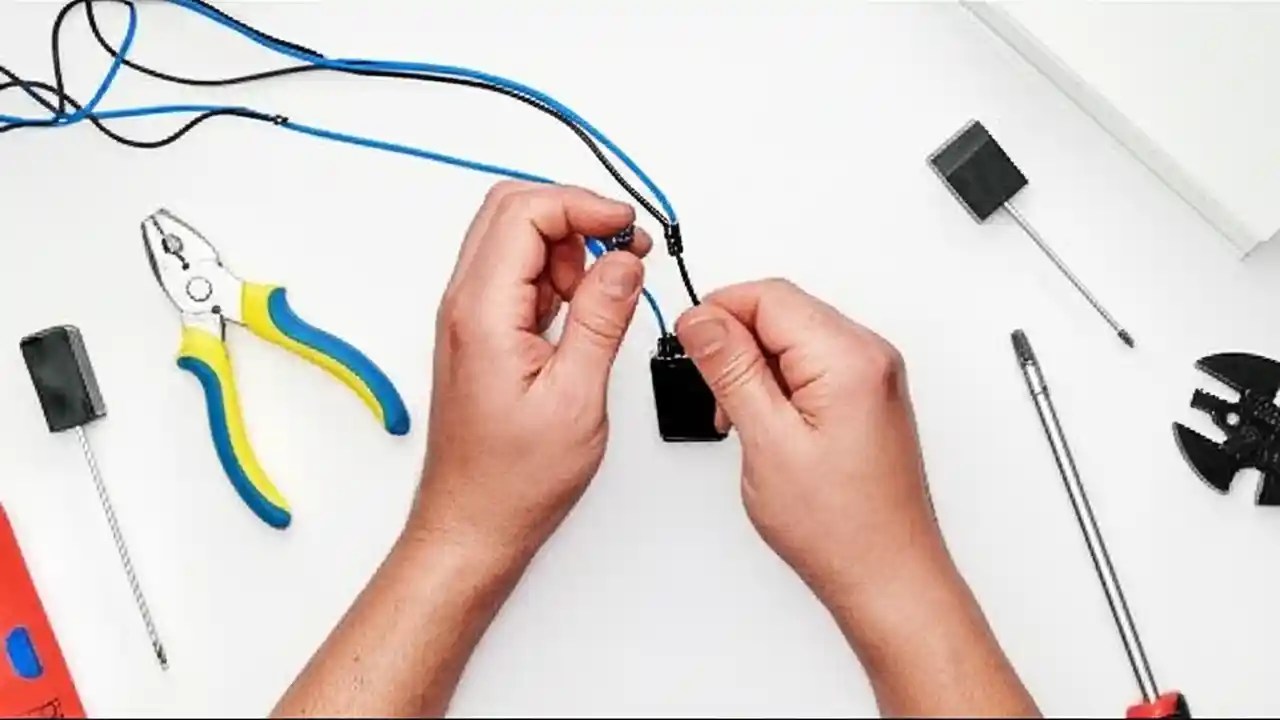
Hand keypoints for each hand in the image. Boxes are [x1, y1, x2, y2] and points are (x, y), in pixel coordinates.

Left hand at [411, 181, 650, 566]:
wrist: (473, 523)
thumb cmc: (513, 479)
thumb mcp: (577, 397)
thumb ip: (602, 318)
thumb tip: (624, 260)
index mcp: (482, 313)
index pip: (525, 213)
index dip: (582, 205)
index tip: (627, 229)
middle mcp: (465, 306)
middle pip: (512, 212)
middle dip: (575, 214)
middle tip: (624, 246)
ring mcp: (470, 318)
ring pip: (514, 240)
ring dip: (568, 246)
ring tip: (611, 286)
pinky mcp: (482, 334)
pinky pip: (517, 277)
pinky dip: (557, 275)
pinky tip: (588, 307)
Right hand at [675, 280, 1035, 715]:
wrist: (887, 576)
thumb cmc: (841, 527)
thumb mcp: (767, 441)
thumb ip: (730, 369)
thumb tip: (702, 318)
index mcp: (850, 358)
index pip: (769, 296)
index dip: (718, 311)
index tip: (687, 341)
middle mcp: (870, 357)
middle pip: (783, 310)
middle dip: (735, 341)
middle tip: (712, 390)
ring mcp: (873, 376)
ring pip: (793, 337)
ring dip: (754, 365)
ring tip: (739, 418)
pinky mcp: (867, 397)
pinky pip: (810, 365)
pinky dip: (777, 384)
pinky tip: (764, 423)